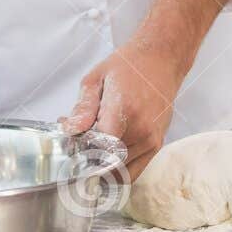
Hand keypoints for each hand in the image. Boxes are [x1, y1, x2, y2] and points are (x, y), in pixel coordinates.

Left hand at [60, 0, 229, 178]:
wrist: (161, 60)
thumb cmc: (128, 66)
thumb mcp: (96, 78)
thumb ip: (83, 107)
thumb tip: (70, 130)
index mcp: (124, 109)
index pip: (98, 147)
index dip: (81, 151)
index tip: (71, 144)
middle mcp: (141, 129)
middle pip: (107, 161)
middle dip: (88, 158)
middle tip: (78, 143)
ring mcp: (151, 140)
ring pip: (119, 170)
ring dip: (102, 164)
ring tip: (92, 144)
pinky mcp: (156, 145)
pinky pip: (134, 171)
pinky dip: (117, 169)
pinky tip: (106, 153)